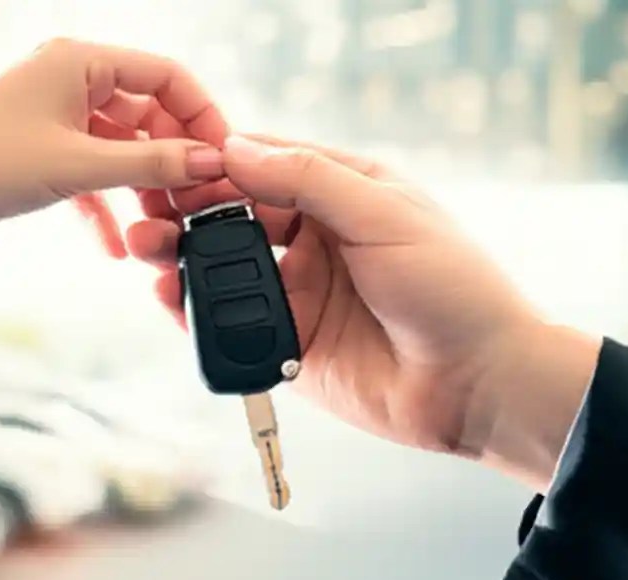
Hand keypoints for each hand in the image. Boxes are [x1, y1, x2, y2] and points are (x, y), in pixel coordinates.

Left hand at [0, 38, 229, 241]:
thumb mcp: (79, 167)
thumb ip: (151, 166)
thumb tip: (211, 162)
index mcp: (79, 61)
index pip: (165, 74)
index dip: (202, 114)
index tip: (223, 156)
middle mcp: (70, 79)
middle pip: (149, 114)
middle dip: (174, 160)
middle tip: (200, 200)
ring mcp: (58, 115)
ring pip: (124, 149)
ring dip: (143, 189)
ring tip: (165, 228)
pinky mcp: (46, 149)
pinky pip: (95, 173)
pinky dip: (107, 205)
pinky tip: (118, 247)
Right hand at [116, 136, 600, 488]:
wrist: (481, 383)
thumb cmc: (454, 287)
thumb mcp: (384, 215)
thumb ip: (310, 180)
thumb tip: (237, 149)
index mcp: (346, 195)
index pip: (268, 164)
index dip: (221, 161)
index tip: (177, 162)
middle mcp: (320, 242)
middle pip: (237, 217)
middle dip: (190, 211)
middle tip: (148, 210)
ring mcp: (305, 295)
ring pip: (228, 271)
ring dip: (184, 259)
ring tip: (146, 250)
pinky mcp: (293, 348)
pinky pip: (235, 325)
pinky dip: (198, 312)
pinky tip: (171, 298)